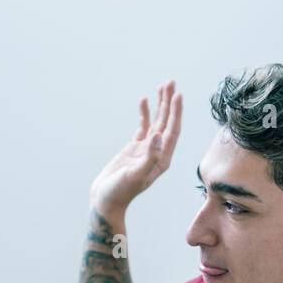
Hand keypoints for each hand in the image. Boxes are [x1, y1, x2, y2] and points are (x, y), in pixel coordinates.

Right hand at [89, 79, 183, 216]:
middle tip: (171, 83)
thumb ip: (149, 157)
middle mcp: (157, 152)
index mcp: (162, 159)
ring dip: (160, 105)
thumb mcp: (135, 175)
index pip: (172, 131)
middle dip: (169, 103)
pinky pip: (143, 126)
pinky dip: (144, 113)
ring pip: (157, 122)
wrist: (106, 200)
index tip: (177, 95)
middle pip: (167, 123)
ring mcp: (146, 149)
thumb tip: (159, 135)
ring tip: (163, 86)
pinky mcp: (135, 148)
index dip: (175, 113)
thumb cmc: (120, 192)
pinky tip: (144, 101)